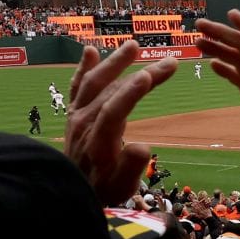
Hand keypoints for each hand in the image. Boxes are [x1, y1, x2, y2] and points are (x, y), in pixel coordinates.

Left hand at [65, 40, 178, 205]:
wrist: (70, 192)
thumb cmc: (104, 190)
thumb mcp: (121, 188)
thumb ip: (130, 167)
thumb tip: (143, 147)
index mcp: (99, 142)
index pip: (115, 111)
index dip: (131, 93)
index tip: (150, 75)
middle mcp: (85, 124)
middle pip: (111, 91)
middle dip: (140, 73)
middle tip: (169, 62)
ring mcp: (77, 116)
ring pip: (94, 82)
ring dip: (114, 63)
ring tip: (134, 46)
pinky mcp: (74, 114)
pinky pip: (78, 86)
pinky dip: (84, 68)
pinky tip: (91, 51)